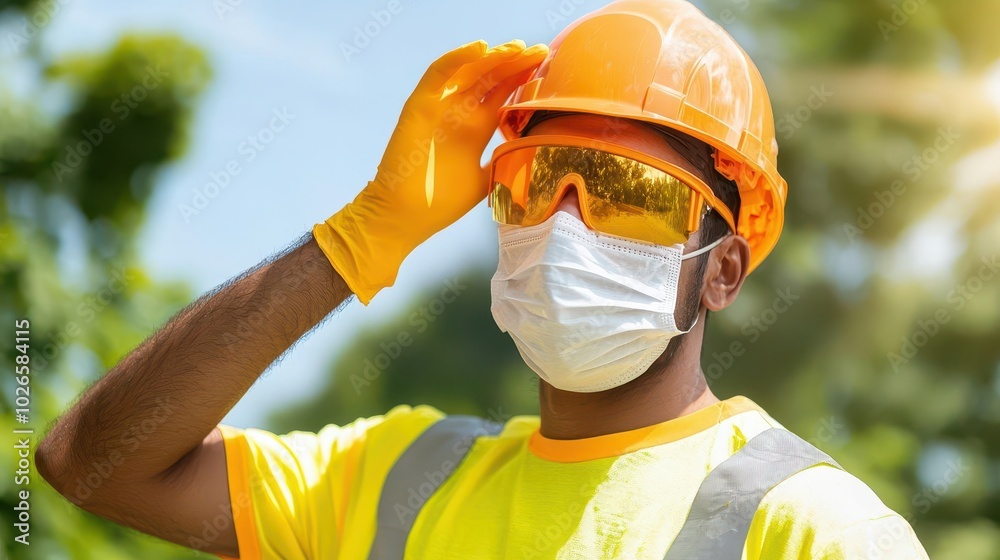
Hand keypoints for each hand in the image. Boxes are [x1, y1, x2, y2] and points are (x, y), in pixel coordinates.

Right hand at [314, 39, 547, 303]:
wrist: (406, 217)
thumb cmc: (441, 203)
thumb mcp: (485, 180)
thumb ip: (503, 162)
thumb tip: (533, 152)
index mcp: (474, 129)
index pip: (502, 95)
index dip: (522, 78)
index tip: (547, 67)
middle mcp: (457, 113)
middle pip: (490, 78)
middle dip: (515, 62)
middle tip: (541, 50)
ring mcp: (439, 107)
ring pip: (469, 71)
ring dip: (494, 56)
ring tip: (518, 47)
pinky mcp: (419, 106)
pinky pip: (438, 74)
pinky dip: (458, 58)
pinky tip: (480, 47)